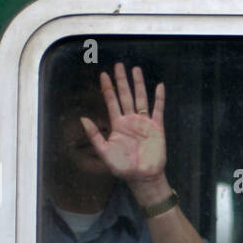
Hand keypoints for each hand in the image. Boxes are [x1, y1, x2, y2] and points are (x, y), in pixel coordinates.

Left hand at [80, 63, 166, 184]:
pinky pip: (158, 109)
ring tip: (135, 69)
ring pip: (140, 98)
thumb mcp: (105, 152)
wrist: (143, 177)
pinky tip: (159, 86)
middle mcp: (130, 120)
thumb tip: (82, 119)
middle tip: (118, 65)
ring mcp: (144, 122)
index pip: (111, 101)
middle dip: (121, 81)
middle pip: (125, 95)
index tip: (103, 74)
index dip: (107, 88)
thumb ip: (95, 135)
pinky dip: (159, 98)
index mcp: (118, 124)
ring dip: (138, 84)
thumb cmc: (123, 167)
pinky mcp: (157, 127)